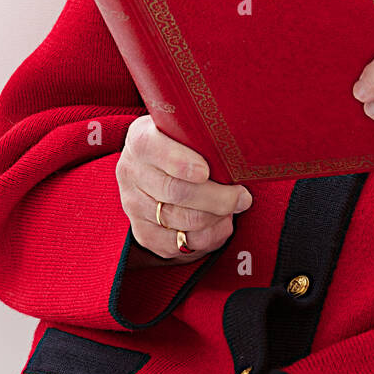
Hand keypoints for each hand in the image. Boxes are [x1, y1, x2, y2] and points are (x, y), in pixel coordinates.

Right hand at [116, 115, 251, 262]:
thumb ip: (202, 133)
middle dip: (217, 198)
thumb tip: (239, 145)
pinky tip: (220, 224)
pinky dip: (208, 238)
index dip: (181, 163)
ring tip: (234, 208)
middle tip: (241, 197)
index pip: (156, 151)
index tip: (206, 171)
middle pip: (176, 192)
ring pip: (182, 221)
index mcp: (141, 139)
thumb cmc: (182, 143)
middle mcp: (132, 173)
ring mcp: (134, 206)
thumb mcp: (185, 127)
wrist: (156, 165)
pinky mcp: (144, 233)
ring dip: (216, 218)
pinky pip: (179, 245)